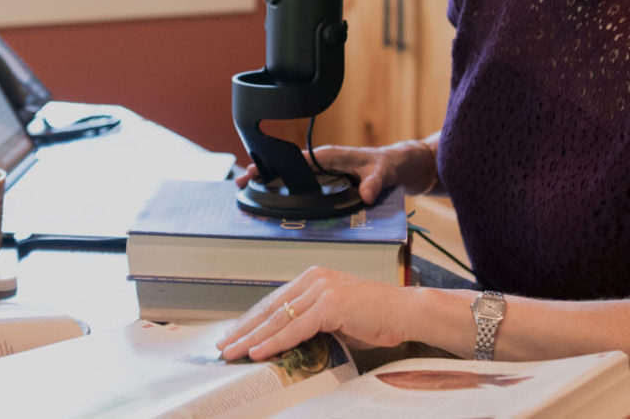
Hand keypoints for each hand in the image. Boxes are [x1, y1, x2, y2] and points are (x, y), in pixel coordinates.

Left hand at [215, 267, 422, 360]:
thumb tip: (290, 341)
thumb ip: (313, 323)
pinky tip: (257, 351)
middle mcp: (314, 279)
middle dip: (244, 329)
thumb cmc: (377, 316)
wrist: (405, 312)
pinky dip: (274, 342)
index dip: (253, 320)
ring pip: (277, 319)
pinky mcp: (329, 305)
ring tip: (232, 351)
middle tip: (224, 344)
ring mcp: (321, 290)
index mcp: (314, 278)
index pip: (275, 301)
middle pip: (270, 309)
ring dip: (252, 338)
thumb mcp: (337, 318)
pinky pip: (295, 328)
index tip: (236, 334)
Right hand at [232, 142, 427, 204]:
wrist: (403, 167)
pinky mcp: (330, 183)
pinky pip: (303, 187)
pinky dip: (287, 192)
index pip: (295, 159)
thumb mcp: (385, 172)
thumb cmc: (392, 165)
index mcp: (329, 156)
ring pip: (292, 178)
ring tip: (248, 194)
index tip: (252, 171)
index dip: (272, 165)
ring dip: (272, 184)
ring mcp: (325, 174)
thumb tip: (367, 194)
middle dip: (263, 174)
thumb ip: (375, 181)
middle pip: (287, 168)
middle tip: (239, 185)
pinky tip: (274, 202)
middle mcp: (323, 164)